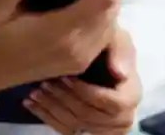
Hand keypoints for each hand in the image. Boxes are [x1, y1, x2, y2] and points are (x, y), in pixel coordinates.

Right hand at [0, 0, 121, 96]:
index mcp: (59, 32)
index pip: (104, 1)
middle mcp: (76, 48)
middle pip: (113, 11)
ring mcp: (79, 60)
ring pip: (112, 26)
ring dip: (108, 3)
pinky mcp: (77, 65)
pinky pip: (103, 38)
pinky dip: (103, 19)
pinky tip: (86, 6)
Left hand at [24, 27, 142, 134]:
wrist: (98, 55)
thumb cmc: (108, 44)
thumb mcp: (116, 39)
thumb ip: (119, 50)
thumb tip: (121, 73)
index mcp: (132, 95)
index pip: (112, 103)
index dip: (87, 93)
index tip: (66, 77)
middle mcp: (123, 117)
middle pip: (91, 117)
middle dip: (65, 100)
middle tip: (45, 83)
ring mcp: (105, 128)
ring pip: (76, 125)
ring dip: (53, 109)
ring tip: (35, 92)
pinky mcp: (88, 131)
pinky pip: (66, 131)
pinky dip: (47, 117)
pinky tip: (31, 103)